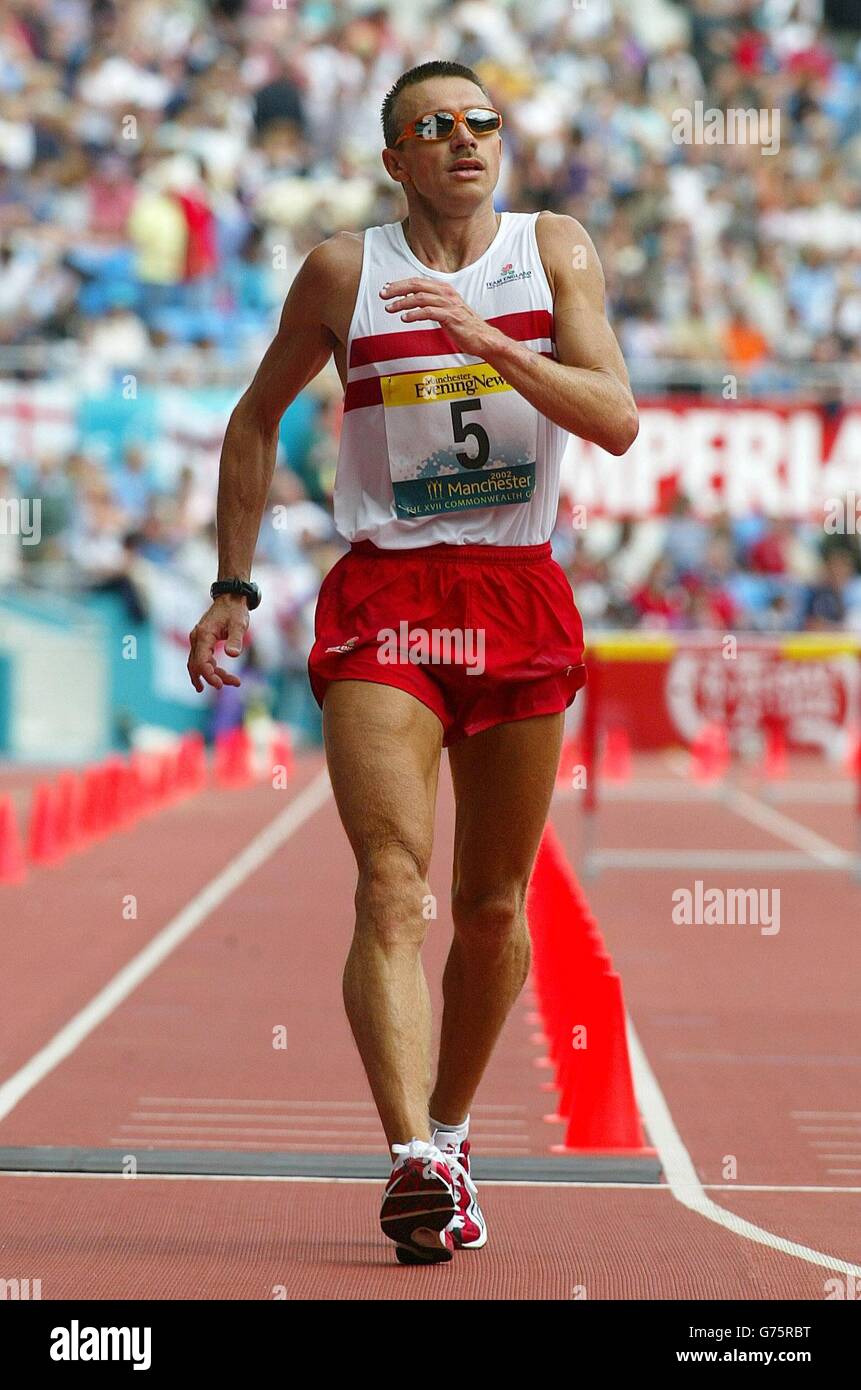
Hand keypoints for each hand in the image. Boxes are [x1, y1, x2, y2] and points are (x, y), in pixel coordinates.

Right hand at [187, 596, 248, 691]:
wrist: (231, 598)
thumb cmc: (235, 610)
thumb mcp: (239, 624)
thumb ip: (235, 639)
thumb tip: (233, 655)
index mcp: (203, 635)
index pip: (201, 662)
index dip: (209, 676)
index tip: (221, 685)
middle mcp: (196, 638)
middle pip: (198, 665)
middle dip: (213, 677)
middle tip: (232, 683)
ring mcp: (197, 640)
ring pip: (198, 664)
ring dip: (211, 675)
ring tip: (230, 682)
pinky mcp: (202, 641)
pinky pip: (201, 659)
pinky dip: (210, 668)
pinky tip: (219, 676)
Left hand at [380, 277, 495, 357]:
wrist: (483, 338)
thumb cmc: (464, 327)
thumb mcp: (446, 311)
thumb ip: (431, 305)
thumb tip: (412, 302)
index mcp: (444, 290)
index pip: (418, 281)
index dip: (400, 284)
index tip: (386, 289)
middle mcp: (446, 293)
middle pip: (417, 285)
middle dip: (397, 289)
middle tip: (382, 295)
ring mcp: (449, 304)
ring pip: (420, 298)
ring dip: (402, 302)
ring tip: (389, 308)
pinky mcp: (451, 317)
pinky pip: (429, 312)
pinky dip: (415, 314)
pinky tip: (404, 318)